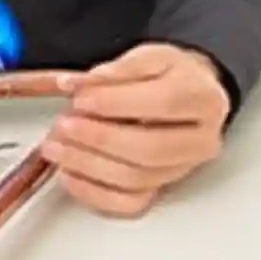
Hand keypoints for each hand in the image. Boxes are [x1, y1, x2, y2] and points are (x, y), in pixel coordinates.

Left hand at [40, 43, 230, 217]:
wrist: (189, 96)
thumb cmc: (170, 77)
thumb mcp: (150, 56)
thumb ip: (117, 69)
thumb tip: (78, 85)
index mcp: (203, 99)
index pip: (163, 103)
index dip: (117, 103)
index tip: (81, 98)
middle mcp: (201, 140)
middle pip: (149, 149)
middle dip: (99, 139)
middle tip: (64, 125)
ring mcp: (182, 170)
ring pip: (136, 178)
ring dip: (88, 165)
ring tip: (57, 147)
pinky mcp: (162, 190)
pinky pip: (129, 203)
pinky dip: (94, 193)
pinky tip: (69, 174)